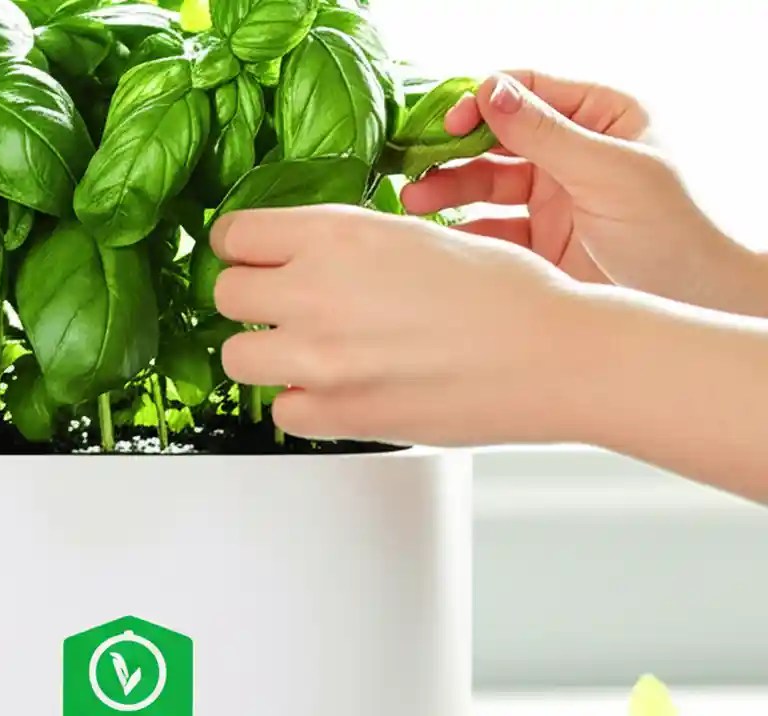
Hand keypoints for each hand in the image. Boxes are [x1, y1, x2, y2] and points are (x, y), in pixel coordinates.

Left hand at [211, 205, 593, 445]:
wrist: (556, 355)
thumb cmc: (504, 294)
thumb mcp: (414, 234)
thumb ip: (343, 246)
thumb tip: (297, 256)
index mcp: (334, 235)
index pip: (233, 235)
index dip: (244, 248)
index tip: (254, 259)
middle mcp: (315, 291)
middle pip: (225, 295)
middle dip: (251, 300)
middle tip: (284, 308)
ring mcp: (320, 358)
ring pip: (236, 358)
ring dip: (265, 355)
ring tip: (306, 352)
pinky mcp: (339, 415)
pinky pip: (281, 411)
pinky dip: (302, 403)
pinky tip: (337, 389)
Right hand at [401, 71, 767, 315]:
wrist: (691, 308)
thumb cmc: (671, 233)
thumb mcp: (609, 172)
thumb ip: (546, 132)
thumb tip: (490, 89)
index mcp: (600, 117)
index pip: (529, 91)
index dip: (484, 102)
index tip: (451, 124)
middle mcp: (572, 153)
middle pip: (496, 137)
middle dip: (454, 150)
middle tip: (416, 165)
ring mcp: (553, 198)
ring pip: (485, 182)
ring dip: (447, 188)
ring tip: (414, 201)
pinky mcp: (538, 243)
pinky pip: (489, 230)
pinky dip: (461, 233)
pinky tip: (439, 238)